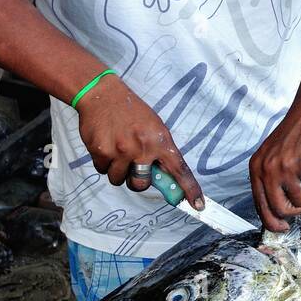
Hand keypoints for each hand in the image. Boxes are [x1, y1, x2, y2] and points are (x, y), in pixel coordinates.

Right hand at [74, 74, 203, 206]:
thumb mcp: (154, 127)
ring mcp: (121, 151)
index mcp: (160, 141)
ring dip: (118, 170)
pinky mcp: (101, 151)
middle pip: (141, 185)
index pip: (179, 169)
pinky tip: (106, 145)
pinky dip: (104, 162)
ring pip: (119, 180)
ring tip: (118, 150)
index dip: (190, 189)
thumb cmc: (132, 113)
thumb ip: (160, 152)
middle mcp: (142, 148)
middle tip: (133, 165)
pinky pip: (102, 170)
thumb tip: (165, 179)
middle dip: (137, 180)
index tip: (199, 205)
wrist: (102, 94)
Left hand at [249, 97, 300, 231]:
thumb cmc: (298, 135)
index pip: (261, 206)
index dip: (272, 222)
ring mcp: (288, 166)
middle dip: (296, 209)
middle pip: (281, 209)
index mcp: (257, 168)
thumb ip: (272, 181)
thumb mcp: (274, 156)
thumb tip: (278, 214)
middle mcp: (269, 168)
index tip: (282, 228)